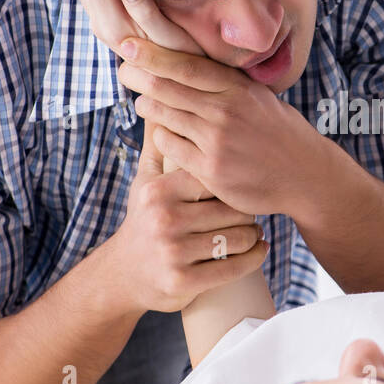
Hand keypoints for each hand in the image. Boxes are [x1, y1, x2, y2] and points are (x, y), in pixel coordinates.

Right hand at [104, 114, 268, 312]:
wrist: (124, 275)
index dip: (230, 180)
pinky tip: (259, 249)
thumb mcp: (145, 181)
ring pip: (238, 237)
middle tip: (251, 210)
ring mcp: (174, 253)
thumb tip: (161, 102)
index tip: (241, 179)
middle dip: (246, 211)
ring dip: (253, 235)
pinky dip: (254, 257)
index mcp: (159, 190)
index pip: (213, 176)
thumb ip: (158, 144)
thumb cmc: (144, 219)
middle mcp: (164, 219)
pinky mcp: (184, 282)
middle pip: (231, 208)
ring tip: (254, 230)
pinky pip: (235, 267)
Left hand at [117, 37, 320, 215]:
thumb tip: (184, 63)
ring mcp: (217, 141)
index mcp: (239, 88)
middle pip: (167, 88)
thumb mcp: (258, 98)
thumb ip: (224, 84)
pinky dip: (162, 137)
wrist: (305, 176)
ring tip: (143, 103)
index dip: (152, 55)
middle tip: (123, 72)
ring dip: (148, 108)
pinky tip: (165, 134)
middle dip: (139, 77)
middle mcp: (227, 111)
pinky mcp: (210, 170)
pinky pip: (170, 147)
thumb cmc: (276, 132)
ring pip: (164, 117)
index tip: (127, 46)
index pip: (186, 65)